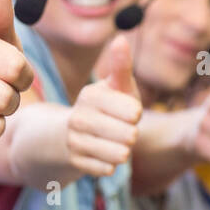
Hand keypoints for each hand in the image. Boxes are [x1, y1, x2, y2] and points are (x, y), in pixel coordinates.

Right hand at [66, 35, 142, 175]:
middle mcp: (78, 117)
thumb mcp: (116, 86)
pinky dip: (111, 165)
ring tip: (115, 143)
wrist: (74, 133)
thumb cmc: (108, 106)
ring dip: (123, 151)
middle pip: (129, 135)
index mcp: (90, 95)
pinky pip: (107, 170)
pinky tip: (103, 155)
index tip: (126, 111)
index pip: (133, 113)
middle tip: (120, 129)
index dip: (135, 114)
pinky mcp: (75, 163)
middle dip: (131, 135)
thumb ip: (121, 66)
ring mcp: (74, 141)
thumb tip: (121, 39)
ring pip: (119, 155)